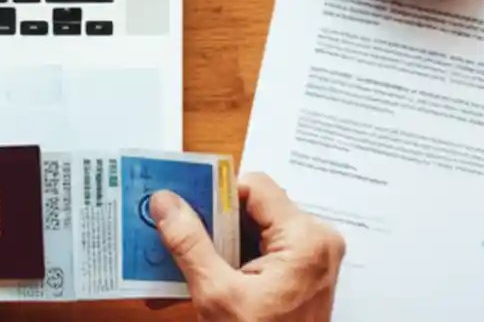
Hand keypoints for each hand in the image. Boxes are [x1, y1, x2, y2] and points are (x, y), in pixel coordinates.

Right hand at [151, 173, 344, 320]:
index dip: (215, 194)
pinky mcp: (305, 272)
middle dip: (211, 224)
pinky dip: (234, 261)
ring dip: (218, 245)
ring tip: (182, 261)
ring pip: (255, 230)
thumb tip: (166, 203)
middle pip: (254, 208)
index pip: (255, 186)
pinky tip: (203, 276)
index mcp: (305, 239)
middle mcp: (317, 241)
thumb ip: (190, 244)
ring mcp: (313, 258)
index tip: (183, 206)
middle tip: (176, 234)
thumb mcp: (217, 295)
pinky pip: (264, 251)